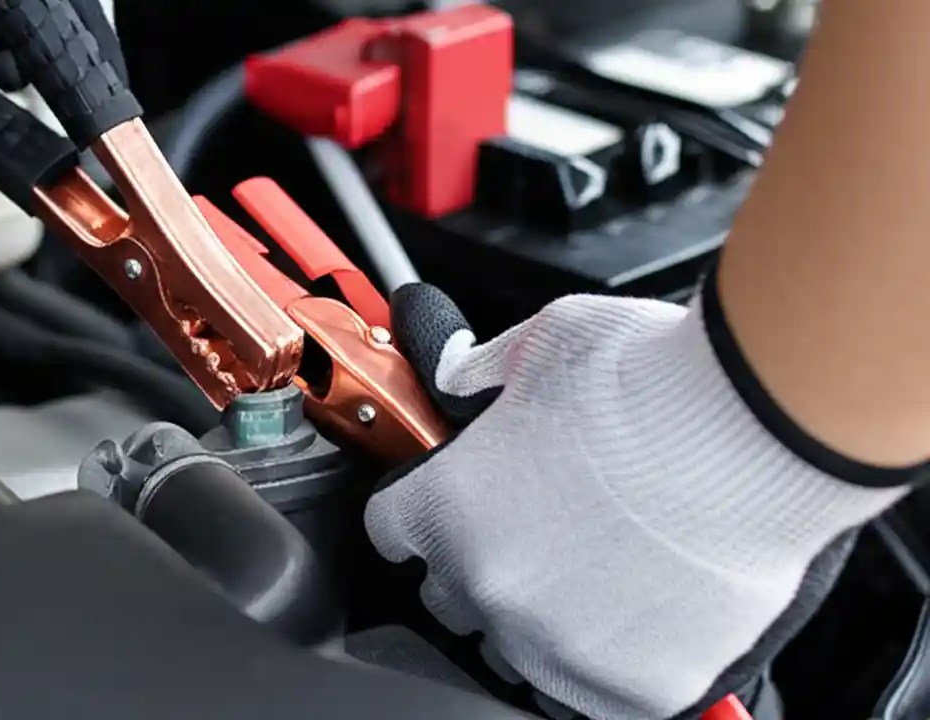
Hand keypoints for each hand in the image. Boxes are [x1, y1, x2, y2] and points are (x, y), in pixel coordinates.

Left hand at [365, 283, 904, 718]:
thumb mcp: (542, 343)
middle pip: (450, 596)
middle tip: (543, 529)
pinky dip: (611, 660)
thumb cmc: (655, 380)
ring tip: (597, 569)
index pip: (392, 531)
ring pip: (516, 652)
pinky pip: (595, 692)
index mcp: (446, 506)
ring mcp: (556, 645)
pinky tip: (639, 609)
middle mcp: (488, 584)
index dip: (422, 514)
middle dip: (482, 563)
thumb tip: (458, 375)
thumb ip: (481, 371)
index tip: (446, 511)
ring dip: (540, 618)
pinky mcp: (628, 687)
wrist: (758, 429)